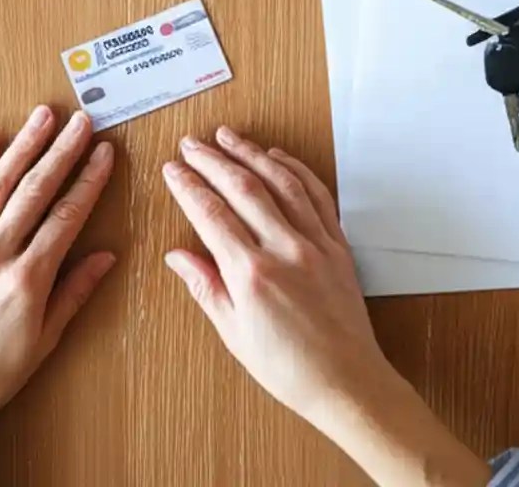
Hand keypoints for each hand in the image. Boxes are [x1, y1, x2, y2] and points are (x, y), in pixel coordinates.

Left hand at [0, 106, 116, 486]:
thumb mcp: (46, 338)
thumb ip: (75, 291)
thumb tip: (106, 256)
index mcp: (26, 280)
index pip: (66, 216)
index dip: (89, 181)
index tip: (105, 153)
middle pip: (33, 191)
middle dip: (61, 151)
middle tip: (82, 121)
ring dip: (22, 147)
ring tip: (43, 117)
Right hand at [161, 127, 384, 419]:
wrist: (346, 381)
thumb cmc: (289, 368)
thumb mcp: (234, 334)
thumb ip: (206, 287)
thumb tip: (178, 256)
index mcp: (251, 274)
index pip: (210, 214)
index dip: (188, 186)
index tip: (172, 169)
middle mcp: (285, 250)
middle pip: (243, 187)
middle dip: (212, 160)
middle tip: (191, 143)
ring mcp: (316, 243)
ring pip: (281, 182)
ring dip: (252, 154)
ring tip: (228, 136)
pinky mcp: (338, 245)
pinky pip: (316, 195)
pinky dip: (296, 170)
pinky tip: (278, 158)